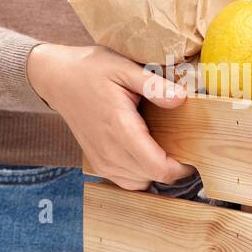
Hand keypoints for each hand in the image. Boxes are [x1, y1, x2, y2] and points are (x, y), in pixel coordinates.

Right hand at [27, 44, 193, 190]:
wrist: (57, 79)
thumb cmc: (90, 70)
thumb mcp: (123, 68)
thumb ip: (154, 85)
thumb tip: (181, 99)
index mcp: (120, 129)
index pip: (158, 168)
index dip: (182, 167)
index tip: (194, 152)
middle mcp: (110, 152)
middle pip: (153, 178)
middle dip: (173, 167)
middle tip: (184, 145)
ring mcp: (102, 161)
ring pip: (141, 183)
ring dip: (156, 171)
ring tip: (165, 148)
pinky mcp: (98, 164)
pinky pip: (127, 182)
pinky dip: (141, 174)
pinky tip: (146, 153)